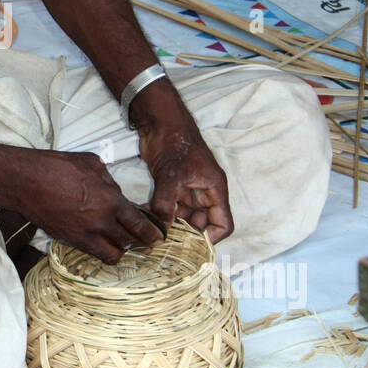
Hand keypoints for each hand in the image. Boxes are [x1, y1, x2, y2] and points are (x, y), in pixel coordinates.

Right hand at [17, 151, 165, 263]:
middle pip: (131, 242)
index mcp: (110, 200)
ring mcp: (85, 234)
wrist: (25, 181)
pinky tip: (104, 244)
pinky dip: (103, 252)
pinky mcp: (70, 240)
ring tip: (123, 243)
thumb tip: (117, 193)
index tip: (158, 237)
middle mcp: (100, 222)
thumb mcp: (92, 163)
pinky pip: (94, 254)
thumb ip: (110, 181)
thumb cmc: (57, 166)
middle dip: (142, 243)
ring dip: (122, 249)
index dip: (152, 234)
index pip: (140, 225)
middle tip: (147, 242)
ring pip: (114, 254)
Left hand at [137, 111, 233, 243]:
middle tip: (164, 241)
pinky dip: (160, 213)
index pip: (223, 224)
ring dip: (169, 224)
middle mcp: (204, 193)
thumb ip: (167, 202)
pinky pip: (170, 208)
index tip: (191, 246)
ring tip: (152, 227)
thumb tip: (162, 228)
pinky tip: (145, 213)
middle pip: (201, 224)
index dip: (211, 238)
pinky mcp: (173, 187)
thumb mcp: (172, 174)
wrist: (159, 122)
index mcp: (214, 189)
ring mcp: (188, 190)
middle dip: (185, 234)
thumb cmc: (174, 141)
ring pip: (183, 218)